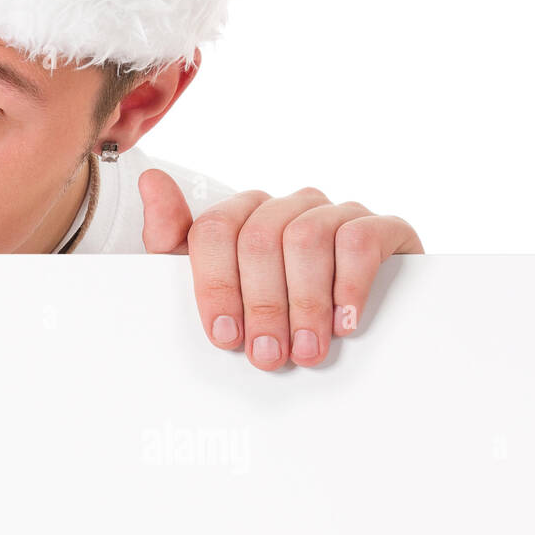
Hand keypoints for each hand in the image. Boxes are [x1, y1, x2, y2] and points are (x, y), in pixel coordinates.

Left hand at [139, 171, 423, 369]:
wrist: (353, 324)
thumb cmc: (274, 305)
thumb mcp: (215, 282)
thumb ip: (174, 238)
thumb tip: (151, 179)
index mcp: (243, 214)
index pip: (214, 230)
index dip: (215, 285)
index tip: (224, 336)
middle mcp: (288, 206)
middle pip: (259, 239)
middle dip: (261, 305)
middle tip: (268, 355)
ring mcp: (336, 212)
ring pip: (307, 237)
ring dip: (304, 303)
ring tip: (306, 350)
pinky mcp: (382, 227)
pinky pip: (360, 239)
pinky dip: (350, 285)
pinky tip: (345, 323)